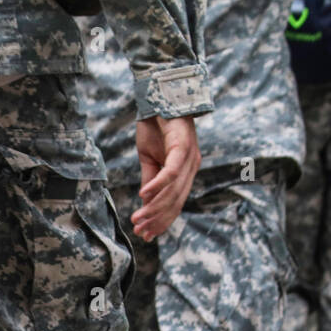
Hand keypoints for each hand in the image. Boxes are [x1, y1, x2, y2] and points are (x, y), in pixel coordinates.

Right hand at [131, 115, 200, 240]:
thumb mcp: (149, 158)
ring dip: (154, 208)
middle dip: (157, 219)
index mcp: (185, 172)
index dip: (161, 221)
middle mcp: (192, 167)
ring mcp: (189, 157)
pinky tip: (143, 196)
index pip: (175, 203)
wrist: (159, 95)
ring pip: (173, 191)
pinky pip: (170, 172)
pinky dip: (157, 186)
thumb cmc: (155, 126)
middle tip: (139, 231)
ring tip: (138, 219)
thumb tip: (146, 202)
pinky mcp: (183, 146)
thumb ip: (150, 179)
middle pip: (175, 201)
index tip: (145, 235)